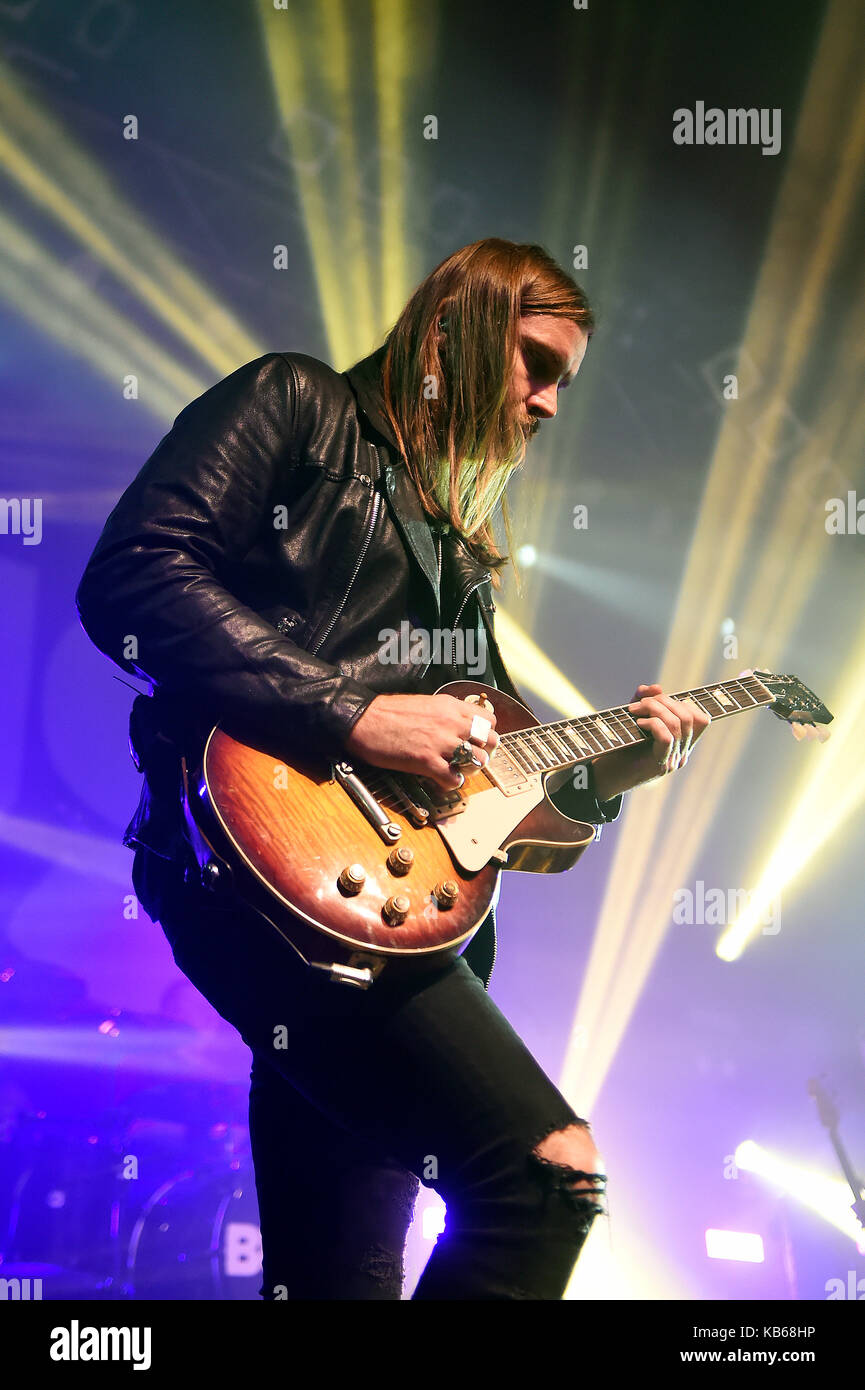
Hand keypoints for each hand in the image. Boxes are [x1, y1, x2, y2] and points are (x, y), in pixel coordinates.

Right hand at [344, 692, 498, 790]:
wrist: (362, 720)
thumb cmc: (386, 712)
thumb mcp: (424, 703)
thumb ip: (445, 714)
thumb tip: (456, 726)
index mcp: (450, 706)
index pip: (488, 719)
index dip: (485, 733)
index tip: (477, 740)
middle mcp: (451, 722)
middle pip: (490, 740)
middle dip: (484, 752)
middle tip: (471, 758)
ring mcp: (440, 742)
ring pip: (478, 760)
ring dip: (470, 769)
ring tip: (457, 770)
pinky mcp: (427, 761)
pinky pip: (454, 779)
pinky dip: (451, 783)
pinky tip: (442, 780)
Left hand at [590, 682, 711, 800]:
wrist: (605, 776)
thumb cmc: (620, 747)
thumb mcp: (634, 717)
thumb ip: (644, 701)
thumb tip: (656, 688)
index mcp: (681, 744)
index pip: (701, 720)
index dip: (682, 703)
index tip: (659, 701)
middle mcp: (682, 753)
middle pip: (688, 717)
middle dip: (664, 702)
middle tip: (640, 703)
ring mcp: (673, 761)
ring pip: (678, 724)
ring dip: (654, 709)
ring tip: (635, 710)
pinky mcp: (660, 765)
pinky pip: (667, 737)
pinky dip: (653, 724)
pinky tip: (638, 724)